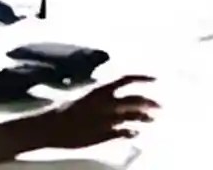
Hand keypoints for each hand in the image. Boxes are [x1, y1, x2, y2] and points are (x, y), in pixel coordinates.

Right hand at [38, 75, 158, 147]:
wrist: (51, 127)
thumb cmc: (67, 110)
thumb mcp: (86, 95)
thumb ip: (102, 93)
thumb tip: (115, 90)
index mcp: (101, 89)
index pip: (128, 79)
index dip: (144, 78)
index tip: (156, 79)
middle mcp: (106, 103)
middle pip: (137, 100)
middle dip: (152, 104)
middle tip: (161, 107)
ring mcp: (106, 119)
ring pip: (135, 117)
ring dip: (146, 118)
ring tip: (153, 120)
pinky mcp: (104, 134)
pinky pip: (126, 133)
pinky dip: (134, 132)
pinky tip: (136, 133)